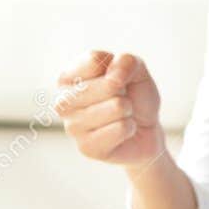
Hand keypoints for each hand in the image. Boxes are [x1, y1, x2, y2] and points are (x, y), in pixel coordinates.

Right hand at [55, 50, 165, 168]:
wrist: (145, 130)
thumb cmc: (134, 96)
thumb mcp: (136, 71)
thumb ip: (127, 62)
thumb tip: (114, 77)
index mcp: (68, 78)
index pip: (95, 60)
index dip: (117, 68)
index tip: (117, 79)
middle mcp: (63, 102)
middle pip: (109, 85)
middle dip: (125, 92)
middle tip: (121, 101)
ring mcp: (72, 127)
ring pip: (117, 106)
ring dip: (128, 111)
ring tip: (120, 117)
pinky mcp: (86, 147)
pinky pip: (121, 128)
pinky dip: (130, 128)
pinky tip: (121, 133)